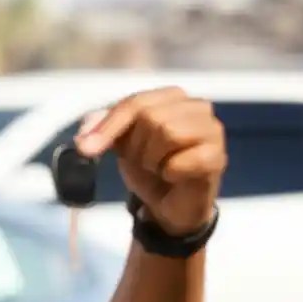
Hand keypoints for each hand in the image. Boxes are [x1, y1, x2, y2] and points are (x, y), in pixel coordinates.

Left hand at [75, 87, 226, 235]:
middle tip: (143, 162)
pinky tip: (174, 177)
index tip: (85, 148)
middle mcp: (196, 106)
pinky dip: (169, 173)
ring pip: (168, 133)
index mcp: (171, 97)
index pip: (135, 103)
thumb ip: (103, 129)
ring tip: (158, 168)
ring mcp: (212, 130)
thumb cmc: (150, 167)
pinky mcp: (217, 156)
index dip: (108, 126)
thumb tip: (84, 132)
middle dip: (136, 147)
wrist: (171, 204)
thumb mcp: (120, 144)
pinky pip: (181, 161)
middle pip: (150, 117)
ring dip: (152, 159)